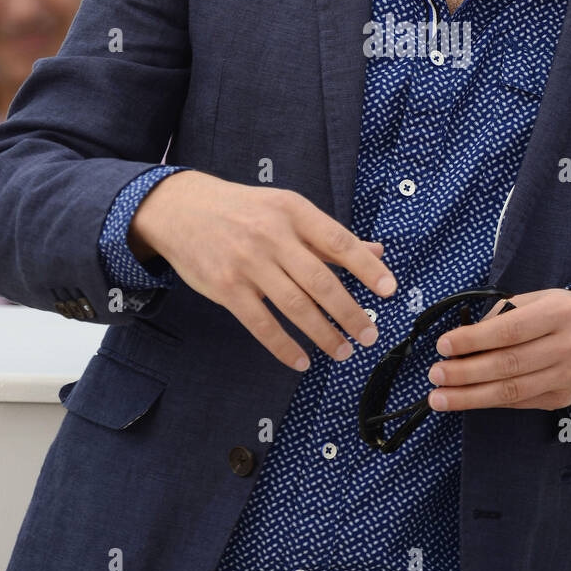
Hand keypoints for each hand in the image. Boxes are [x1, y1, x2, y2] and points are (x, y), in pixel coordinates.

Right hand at [127, 170, 395, 370]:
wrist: (181, 209)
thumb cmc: (243, 211)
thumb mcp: (287, 210)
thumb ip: (329, 236)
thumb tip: (377, 252)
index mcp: (293, 211)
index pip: (338, 241)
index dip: (366, 267)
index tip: (389, 290)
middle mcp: (272, 236)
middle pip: (320, 281)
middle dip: (349, 312)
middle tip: (370, 335)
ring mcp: (247, 263)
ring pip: (295, 306)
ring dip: (323, 333)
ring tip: (343, 351)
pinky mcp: (225, 288)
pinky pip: (261, 324)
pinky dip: (284, 346)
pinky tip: (302, 360)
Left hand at [425, 288, 570, 410]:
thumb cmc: (558, 313)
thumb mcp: (534, 300)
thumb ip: (501, 316)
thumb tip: (464, 343)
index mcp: (559, 312)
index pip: (509, 330)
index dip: (473, 340)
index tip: (443, 346)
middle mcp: (568, 345)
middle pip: (508, 365)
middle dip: (465, 373)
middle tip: (435, 375)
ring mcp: (568, 376)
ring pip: (512, 391)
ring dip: (470, 396)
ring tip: (439, 397)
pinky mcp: (563, 398)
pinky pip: (519, 402)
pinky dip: (489, 401)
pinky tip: (467, 399)